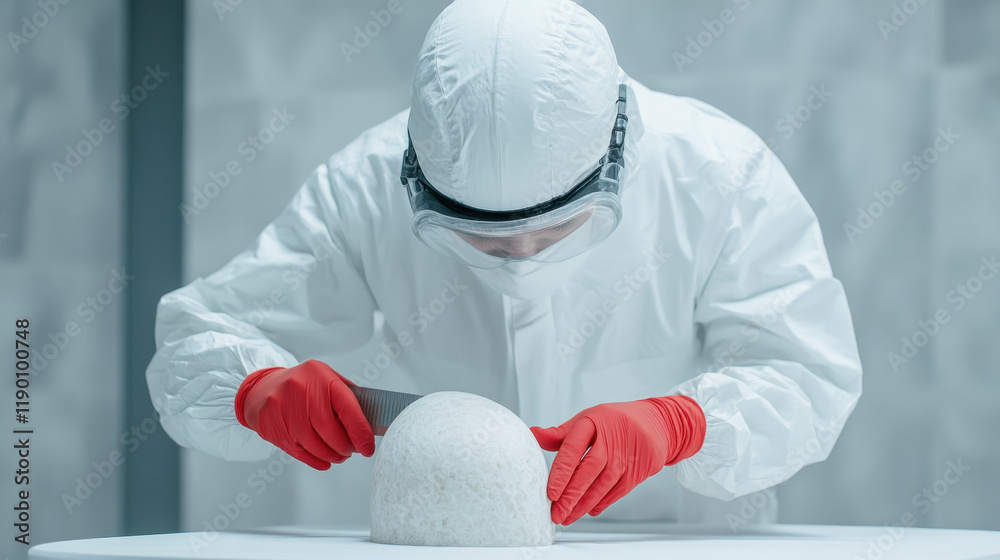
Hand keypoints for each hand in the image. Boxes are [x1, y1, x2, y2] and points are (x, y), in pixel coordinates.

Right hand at [235, 360, 374, 469]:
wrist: (263, 389)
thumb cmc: (303, 385)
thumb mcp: (326, 378)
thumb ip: (347, 396)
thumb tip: (369, 423)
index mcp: (320, 376)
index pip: (347, 408)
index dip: (360, 432)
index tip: (368, 447)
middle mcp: (300, 390)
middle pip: (329, 430)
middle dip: (345, 446)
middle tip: (352, 451)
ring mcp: (284, 410)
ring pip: (314, 445)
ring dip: (332, 456)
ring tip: (339, 455)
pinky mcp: (274, 428)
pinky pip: (299, 453)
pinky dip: (316, 460)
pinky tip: (325, 460)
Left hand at [530, 395, 704, 524]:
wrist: (655, 423)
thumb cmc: (611, 422)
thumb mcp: (587, 420)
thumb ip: (560, 434)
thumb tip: (533, 435)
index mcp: (593, 422)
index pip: (573, 449)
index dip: (561, 472)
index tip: (550, 493)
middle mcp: (611, 439)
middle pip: (588, 470)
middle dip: (571, 495)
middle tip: (556, 514)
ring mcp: (627, 455)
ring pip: (603, 484)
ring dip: (584, 504)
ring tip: (567, 517)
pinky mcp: (639, 470)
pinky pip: (618, 490)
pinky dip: (603, 502)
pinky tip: (588, 511)